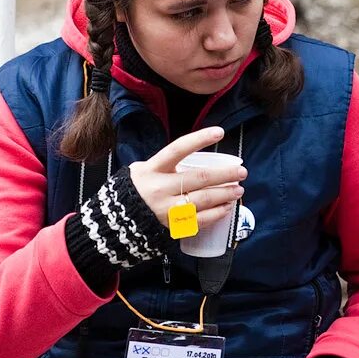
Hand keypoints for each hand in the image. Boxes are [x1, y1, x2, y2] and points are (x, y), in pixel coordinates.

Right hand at [129, 127, 247, 229]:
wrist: (117, 220)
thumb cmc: (135, 189)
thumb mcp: (142, 170)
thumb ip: (165, 163)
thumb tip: (194, 155)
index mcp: (153, 168)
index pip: (179, 148)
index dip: (200, 139)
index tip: (220, 132)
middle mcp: (160, 188)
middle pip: (199, 177)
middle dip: (225, 174)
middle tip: (241, 172)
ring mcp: (167, 208)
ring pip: (203, 199)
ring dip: (225, 194)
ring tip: (238, 190)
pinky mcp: (172, 225)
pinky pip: (200, 219)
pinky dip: (217, 213)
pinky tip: (227, 207)